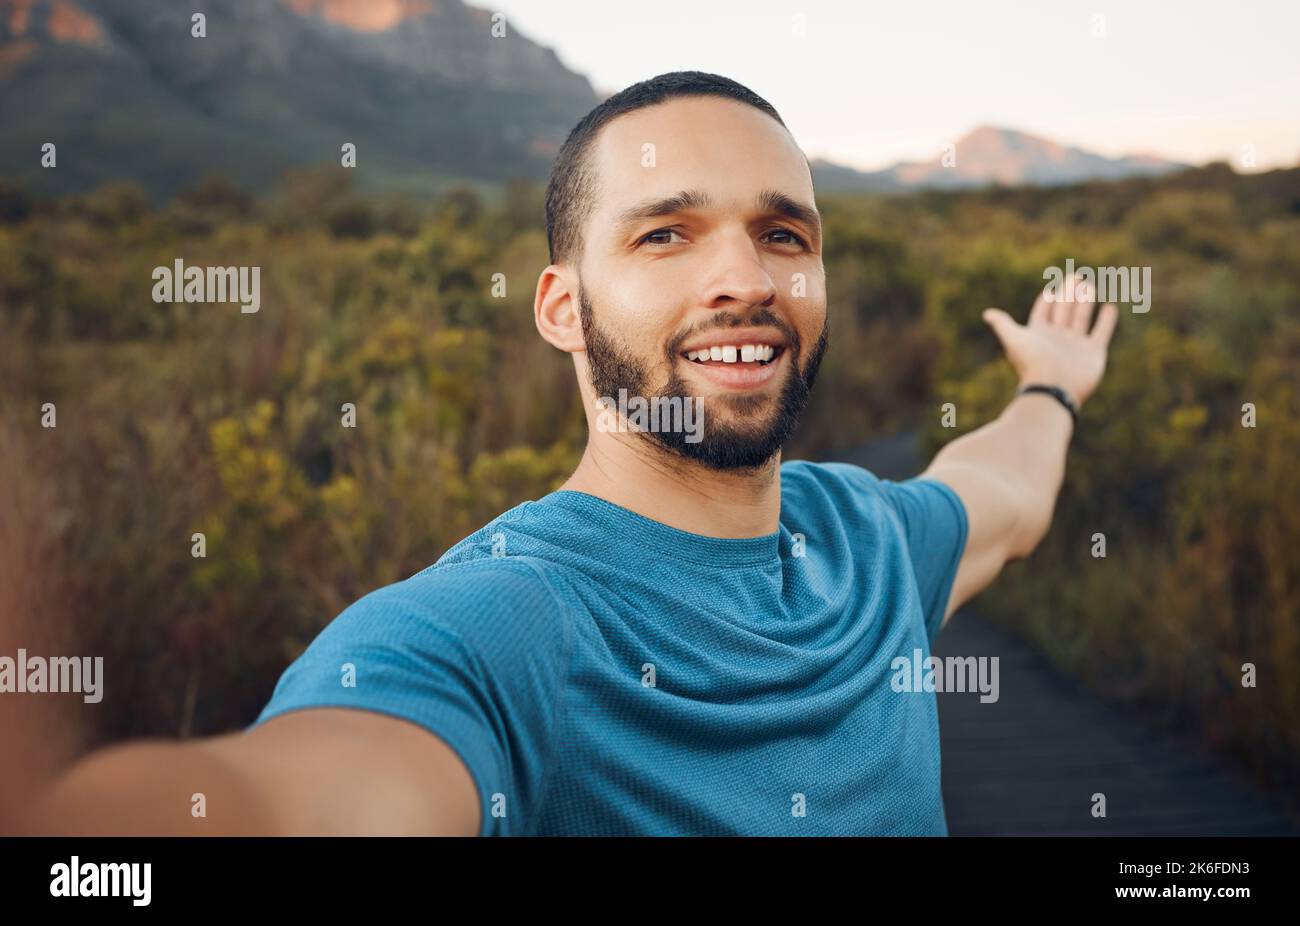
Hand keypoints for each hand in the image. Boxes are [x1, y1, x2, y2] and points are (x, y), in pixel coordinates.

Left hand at [981, 275, 1118, 407]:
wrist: (1053, 389)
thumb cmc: (1032, 363)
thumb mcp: (1014, 339)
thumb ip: (1003, 324)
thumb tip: (987, 314)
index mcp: (1038, 334)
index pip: (1043, 312)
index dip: (1046, 301)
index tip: (1050, 291)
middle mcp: (1057, 338)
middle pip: (1064, 310)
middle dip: (1069, 294)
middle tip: (1075, 276)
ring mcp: (1076, 345)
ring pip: (1081, 318)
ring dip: (1085, 302)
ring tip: (1089, 286)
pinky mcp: (1094, 352)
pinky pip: (1101, 332)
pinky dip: (1106, 320)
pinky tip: (1109, 307)